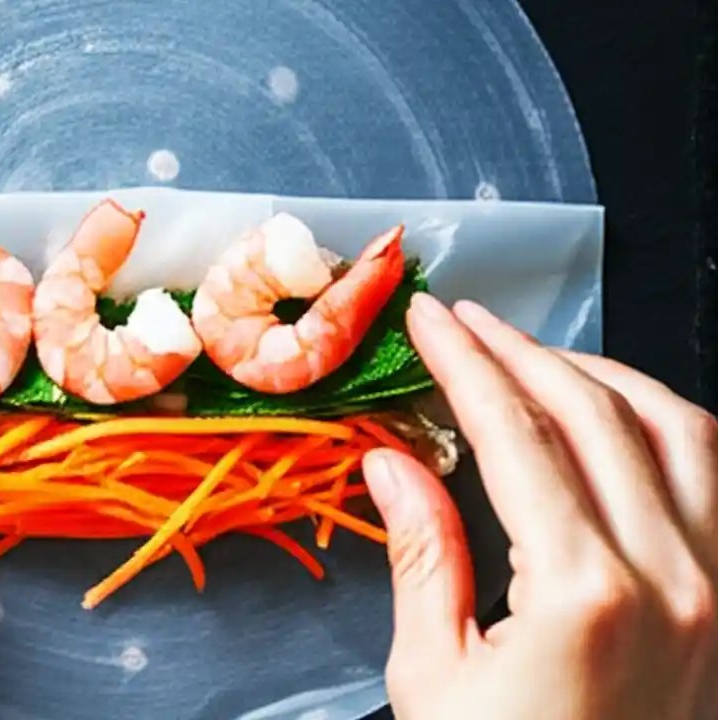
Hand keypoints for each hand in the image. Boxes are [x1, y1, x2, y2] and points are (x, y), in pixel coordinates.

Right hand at [366, 294, 716, 718]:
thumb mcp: (436, 676)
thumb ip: (423, 554)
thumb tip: (391, 462)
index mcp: (584, 594)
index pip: (517, 433)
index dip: (465, 363)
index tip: (431, 322)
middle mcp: (673, 578)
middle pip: (595, 412)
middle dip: (522, 351)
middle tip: (468, 323)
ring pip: (680, 428)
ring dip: (602, 373)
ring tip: (539, 355)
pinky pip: (715, 479)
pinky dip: (666, 424)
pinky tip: (618, 417)